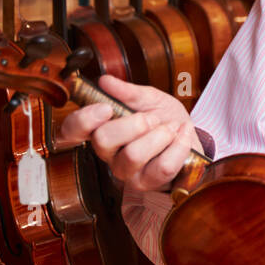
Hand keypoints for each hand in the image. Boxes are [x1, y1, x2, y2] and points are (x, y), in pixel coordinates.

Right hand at [58, 74, 202, 191]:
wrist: (192, 138)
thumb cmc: (166, 120)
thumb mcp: (150, 99)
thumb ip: (128, 92)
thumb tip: (105, 81)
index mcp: (102, 128)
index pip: (72, 130)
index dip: (83, 119)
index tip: (106, 108)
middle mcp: (109, 154)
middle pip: (103, 140)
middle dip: (135, 123)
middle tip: (153, 118)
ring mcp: (127, 172)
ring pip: (133, 155)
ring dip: (160, 135)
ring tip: (171, 129)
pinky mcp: (149, 183)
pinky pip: (163, 167)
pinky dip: (179, 146)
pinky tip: (182, 137)